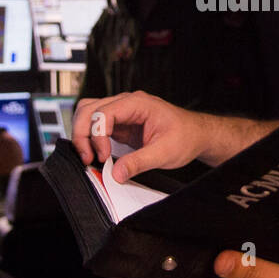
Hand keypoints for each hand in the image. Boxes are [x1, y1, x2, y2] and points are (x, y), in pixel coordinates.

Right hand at [72, 91, 206, 179]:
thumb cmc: (186, 136)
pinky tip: (97, 154)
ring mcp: (122, 112)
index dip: (97, 136)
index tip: (101, 157)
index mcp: (137, 103)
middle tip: (87, 159)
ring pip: (88, 114)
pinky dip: (91, 139)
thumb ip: (139, 162)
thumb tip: (116, 174)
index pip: (103, 113)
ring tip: (89, 156)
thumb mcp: (164, 152)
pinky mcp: (120, 124)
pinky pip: (97, 126)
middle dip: (82, 134)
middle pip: (88, 109)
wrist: (196, 135)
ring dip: (83, 134)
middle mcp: (126, 103)